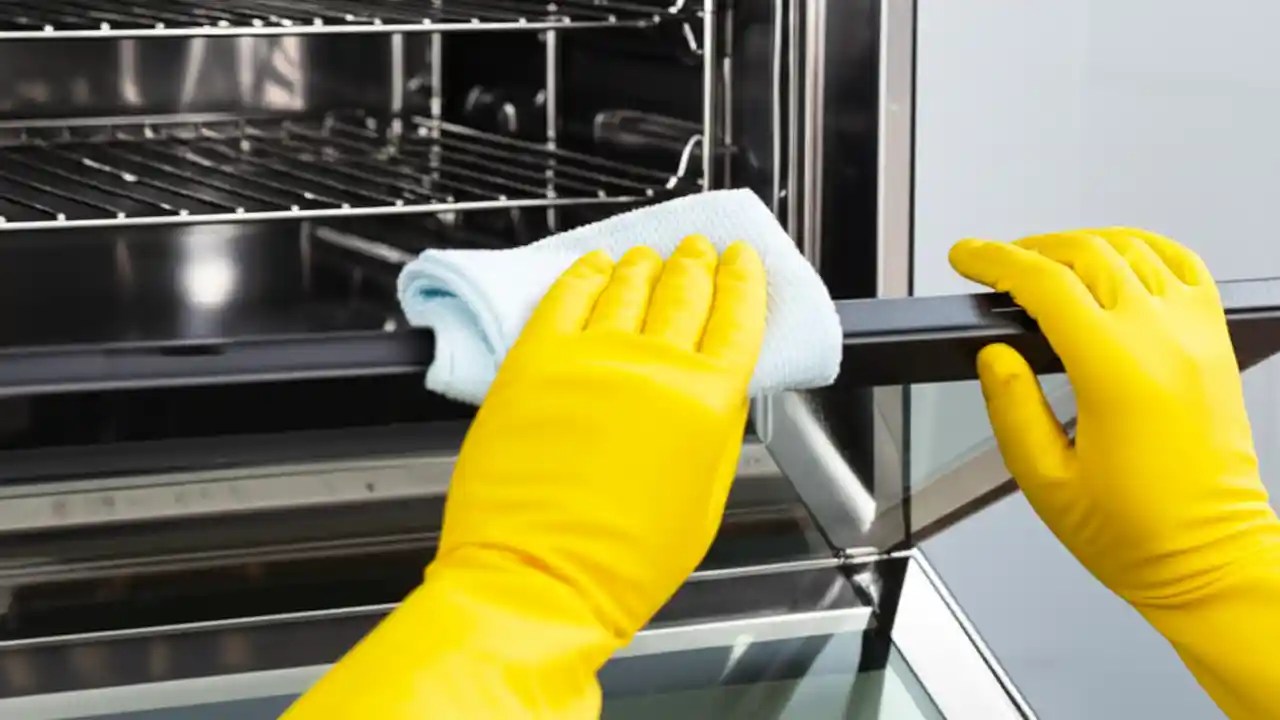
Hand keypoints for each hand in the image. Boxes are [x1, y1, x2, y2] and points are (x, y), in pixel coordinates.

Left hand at [282, 236, 766, 719]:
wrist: (538, 581)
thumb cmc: (623, 563)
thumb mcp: (704, 504)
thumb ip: (714, 434)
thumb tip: (715, 391)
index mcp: (706, 403)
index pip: (736, 318)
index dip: (743, 281)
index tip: (743, 260)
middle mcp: (653, 367)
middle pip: (684, 290)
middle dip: (696, 263)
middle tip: (699, 248)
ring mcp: (590, 357)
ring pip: (627, 285)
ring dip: (643, 264)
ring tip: (649, 254)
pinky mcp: (535, 360)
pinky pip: (566, 296)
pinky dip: (585, 274)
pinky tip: (595, 265)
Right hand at [950, 229, 1279, 607]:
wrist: (1211, 558)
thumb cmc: (1140, 534)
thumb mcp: (1046, 481)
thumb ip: (1011, 408)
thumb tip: (993, 356)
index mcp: (1116, 373)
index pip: (1045, 285)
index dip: (996, 262)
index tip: (967, 257)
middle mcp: (1162, 342)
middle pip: (1087, 254)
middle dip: (1030, 248)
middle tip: (996, 261)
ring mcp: (1196, 336)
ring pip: (1133, 250)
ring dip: (1080, 244)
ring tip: (1044, 261)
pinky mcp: (1216, 343)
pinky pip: (1185, 265)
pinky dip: (1144, 247)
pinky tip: (1117, 256)